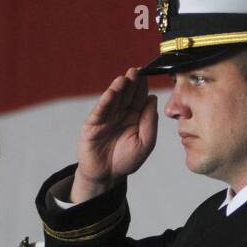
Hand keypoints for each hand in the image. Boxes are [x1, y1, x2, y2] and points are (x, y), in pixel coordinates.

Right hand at [72, 67, 157, 201]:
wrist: (106, 175)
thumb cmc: (127, 160)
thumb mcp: (145, 142)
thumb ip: (150, 122)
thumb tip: (153, 99)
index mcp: (136, 117)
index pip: (140, 98)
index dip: (143, 86)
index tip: (148, 74)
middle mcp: (121, 113)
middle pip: (127, 94)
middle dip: (132, 83)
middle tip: (137, 71)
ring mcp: (107, 117)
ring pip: (114, 99)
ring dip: (119, 88)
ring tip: (125, 78)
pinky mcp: (93, 123)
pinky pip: (100, 110)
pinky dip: (106, 100)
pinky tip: (112, 92)